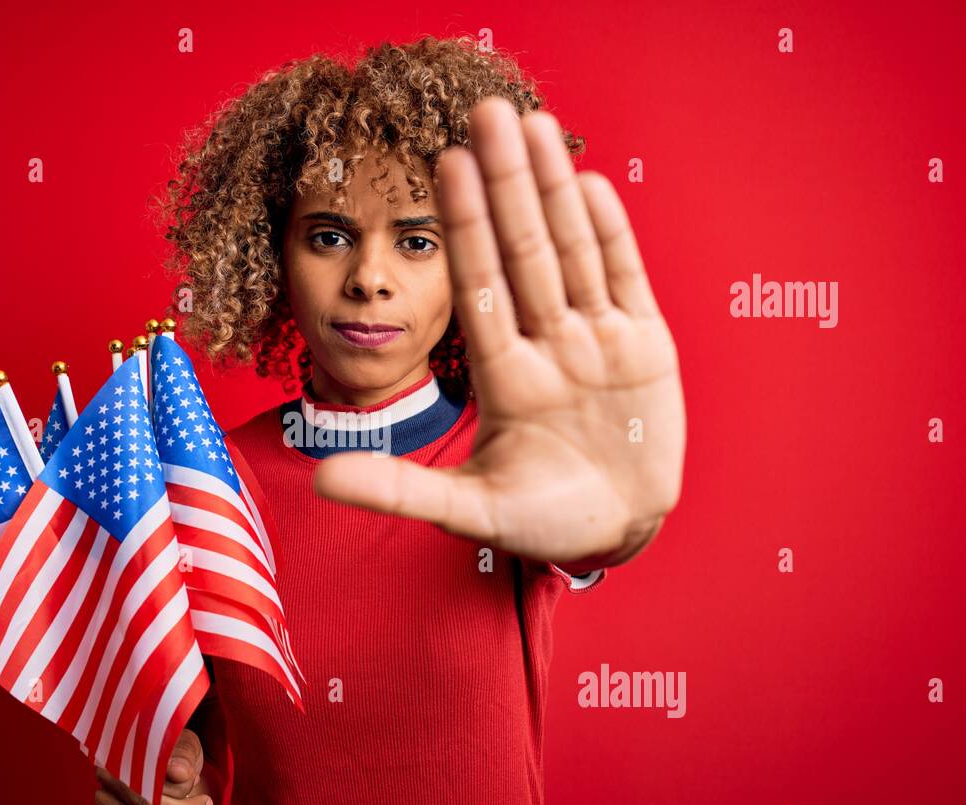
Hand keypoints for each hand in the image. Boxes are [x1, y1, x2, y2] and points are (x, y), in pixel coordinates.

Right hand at [93, 728, 219, 804]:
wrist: (172, 761)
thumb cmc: (176, 750)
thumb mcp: (184, 743)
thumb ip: (182, 755)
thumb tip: (179, 773)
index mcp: (121, 753)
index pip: (147, 780)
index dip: (177, 789)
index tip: (201, 789)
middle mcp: (108, 780)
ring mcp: (109, 804)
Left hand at [313, 97, 685, 566]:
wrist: (617, 533)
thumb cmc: (541, 524)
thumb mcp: (470, 511)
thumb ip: (400, 489)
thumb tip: (320, 482)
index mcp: (501, 376)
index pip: (479, 285)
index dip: (463, 226)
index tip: (442, 163)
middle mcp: (545, 345)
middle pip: (523, 250)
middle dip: (505, 184)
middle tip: (487, 110)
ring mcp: (595, 341)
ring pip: (572, 251)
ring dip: (554, 190)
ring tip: (534, 125)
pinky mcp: (645, 347)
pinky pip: (625, 279)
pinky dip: (611, 235)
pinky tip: (588, 183)